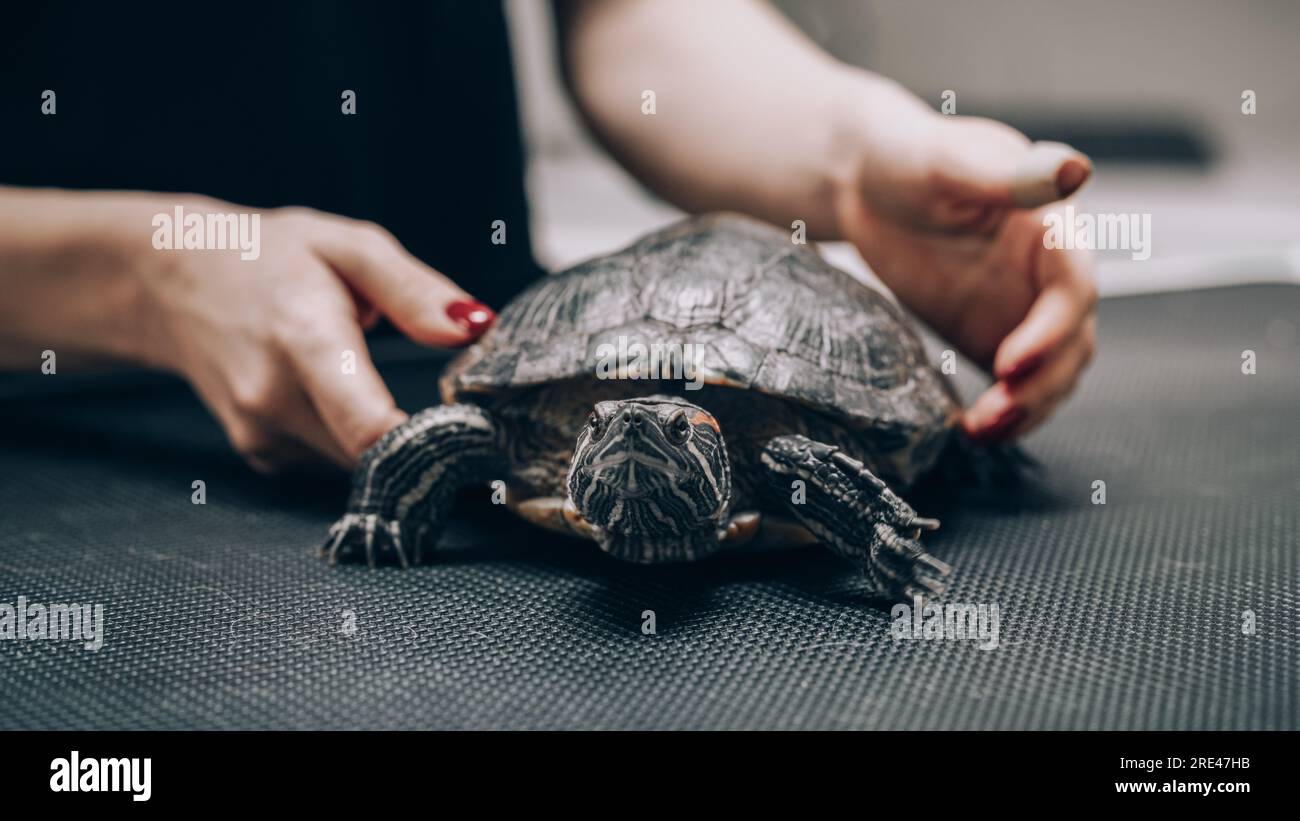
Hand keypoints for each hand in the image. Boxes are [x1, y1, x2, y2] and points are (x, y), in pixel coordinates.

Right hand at [133, 201, 493, 470]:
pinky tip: (339, 395)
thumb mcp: (348, 246)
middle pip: (376, 456)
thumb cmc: (266, 256)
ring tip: (374, 380)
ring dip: (384, 439)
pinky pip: (329, 461)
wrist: (168, 281)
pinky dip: (350, 440)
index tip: (473, 438)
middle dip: (422, 443)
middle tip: (450, 411)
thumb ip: (415, 290)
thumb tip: (474, 328)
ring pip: (356, 465)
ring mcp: (260, 432)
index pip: (371, 427)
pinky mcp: (259, 452)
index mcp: (305, 339)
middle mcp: (276, 398)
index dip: (430, 445)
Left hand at [834, 84, 1096, 440]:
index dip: (1051, 331)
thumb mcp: (946, 159)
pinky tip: (971, 430)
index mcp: (1050, 228)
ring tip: (979, 431)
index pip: (1074, 288)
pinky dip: (1004, 413)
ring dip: (1027, 408)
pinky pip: (1016, 386)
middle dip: (1040, 384)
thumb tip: (1077, 170)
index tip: (1009, 363)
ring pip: (1052, 373)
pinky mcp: (991, 336)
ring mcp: (1023, 310)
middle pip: (1073, 343)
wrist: (865, 182)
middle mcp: (1047, 274)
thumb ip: (1006, 175)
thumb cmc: (907, 157)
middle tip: (992, 414)